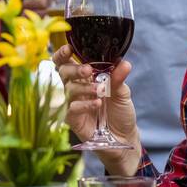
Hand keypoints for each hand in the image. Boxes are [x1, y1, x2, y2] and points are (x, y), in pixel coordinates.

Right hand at [50, 44, 140, 174]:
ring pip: (68, 90)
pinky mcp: (72, 119)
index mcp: (84, 77)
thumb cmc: (120, 112)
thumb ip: (119, 78)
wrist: (124, 137)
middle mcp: (76, 88)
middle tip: (88, 71)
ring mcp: (73, 103)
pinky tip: (97, 104)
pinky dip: (84, 104)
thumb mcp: (123, 93)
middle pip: (63, 72)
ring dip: (84, 88)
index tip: (69, 48)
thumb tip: (124, 63)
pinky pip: (72, 108)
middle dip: (74, 69)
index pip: (66, 62)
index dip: (63, 54)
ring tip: (100, 91)